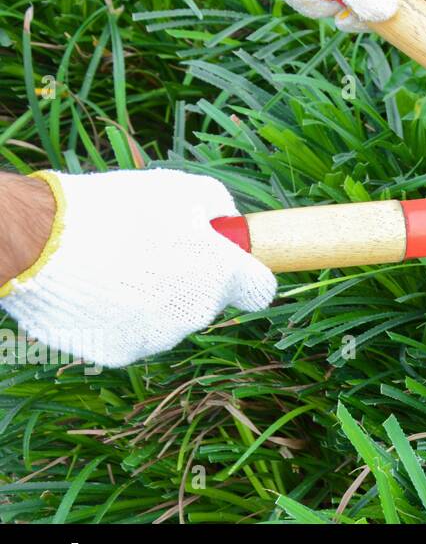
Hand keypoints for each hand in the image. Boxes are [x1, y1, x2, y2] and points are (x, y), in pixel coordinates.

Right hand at [0, 170, 274, 367]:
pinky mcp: (121, 353)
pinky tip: (96, 291)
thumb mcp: (184, 189)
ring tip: (115, 268)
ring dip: (152, 300)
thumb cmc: (120, 210)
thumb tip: (225, 223)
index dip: (245, 274)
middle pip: (207, 301)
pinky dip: (118, 317)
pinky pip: (130, 334)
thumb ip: (219, 208)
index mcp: (222, 274)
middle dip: (190, 280)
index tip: (228, 263)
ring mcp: (159, 338)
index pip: (260, 290)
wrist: (47, 244)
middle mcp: (198, 314)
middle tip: (153, 252)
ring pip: (167, 319)